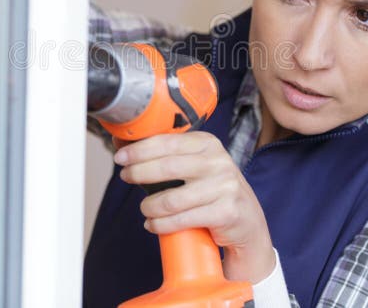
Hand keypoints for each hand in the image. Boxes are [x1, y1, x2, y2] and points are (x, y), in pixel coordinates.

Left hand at [114, 131, 276, 283]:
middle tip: (125, 177)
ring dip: (149, 206)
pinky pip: (182, 219)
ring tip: (145, 209)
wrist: (247, 222)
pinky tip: (153, 224)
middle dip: (139, 172)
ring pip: (172, 199)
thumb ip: (164, 155)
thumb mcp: (195, 165)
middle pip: (167, 167)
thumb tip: (121, 144)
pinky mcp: (225, 212)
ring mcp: (224, 187)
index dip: (140, 149)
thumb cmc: (212, 190)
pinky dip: (161, 224)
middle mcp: (219, 162)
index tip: (121, 156)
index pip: (168, 142)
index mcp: (209, 144)